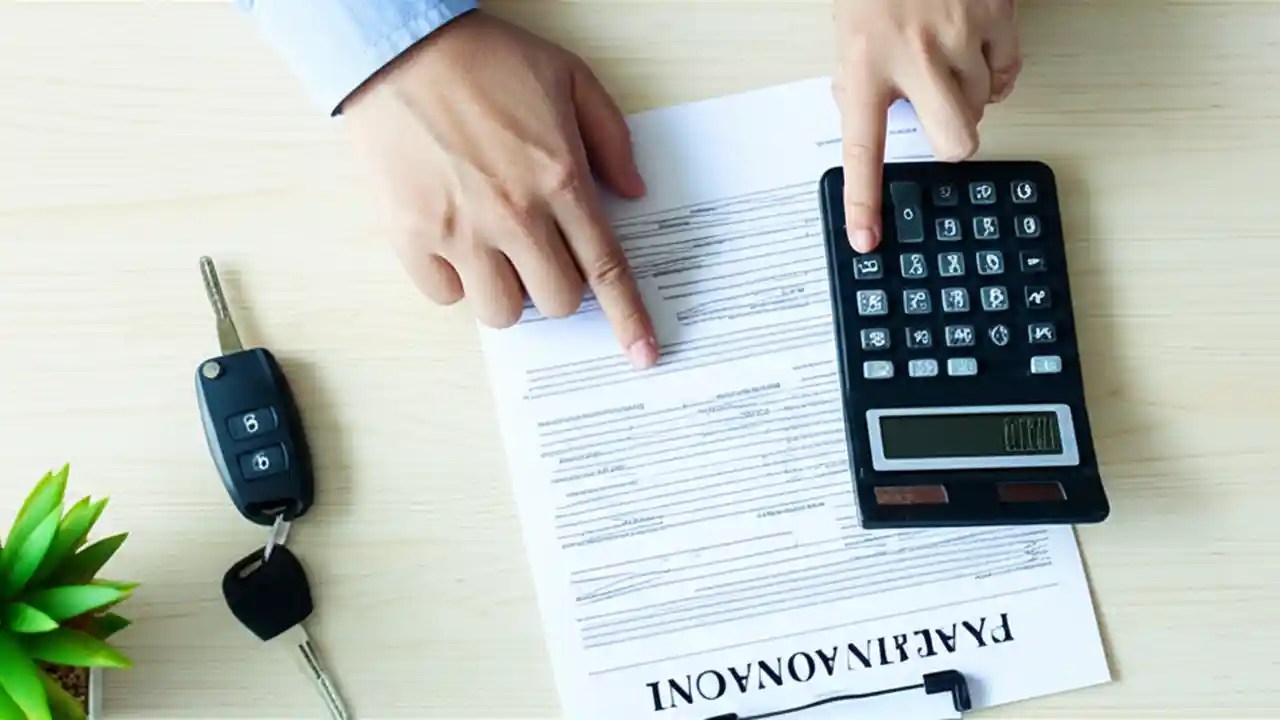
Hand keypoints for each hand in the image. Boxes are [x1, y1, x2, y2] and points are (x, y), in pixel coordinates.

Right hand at [341, 11, 658, 368]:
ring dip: (505, 291)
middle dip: (557, 287)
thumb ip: (611, 138)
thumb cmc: (482, 57)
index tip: (642, 353)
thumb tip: (632, 192)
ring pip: (501, 312)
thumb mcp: (570, 77)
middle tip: (540, 254)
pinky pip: (444, 295)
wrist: (395, 47)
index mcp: (560, 179)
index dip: (629, 318)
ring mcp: (460, 230)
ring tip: (492, 249)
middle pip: (557, 301)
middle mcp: (514, 214)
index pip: (606, 268)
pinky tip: (451, 240)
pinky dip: (453, 281)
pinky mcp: (411, 236)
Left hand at [832, 0, 1022, 250]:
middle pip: (957, 140)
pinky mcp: (997, 15)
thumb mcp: (849, 36)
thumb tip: (882, 129)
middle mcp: (913, 55)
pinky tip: (976, 49)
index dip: (865, 200)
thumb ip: (861, 85)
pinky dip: (997, 71)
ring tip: (947, 60)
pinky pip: (1009, 72)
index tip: (868, 240)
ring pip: (983, 106)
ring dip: (969, 96)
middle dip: (955, 142)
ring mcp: (960, 35)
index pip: (865, 147)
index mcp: (864, 63)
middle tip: (941, 117)